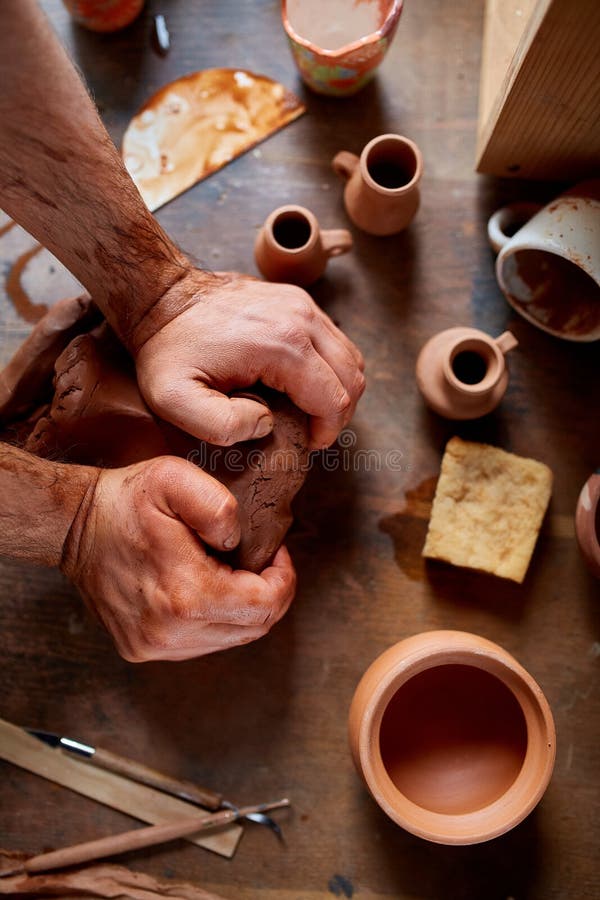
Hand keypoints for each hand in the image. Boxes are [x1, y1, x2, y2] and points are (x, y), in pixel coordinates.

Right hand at [61, 456, 294, 660]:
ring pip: (232, 640)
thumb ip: (220, 506)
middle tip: (261, 561)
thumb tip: (241, 543)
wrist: (72, 526)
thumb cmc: (125, 500)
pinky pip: (203, 643)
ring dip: (243, 608)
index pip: (267, 606)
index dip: (284, 578)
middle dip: (269, 593)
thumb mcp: (174, 478)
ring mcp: (155, 647)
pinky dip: (217, 619)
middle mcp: (171, 634)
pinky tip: (207, 589)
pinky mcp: (142, 649)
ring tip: (232, 572)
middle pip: (255, 629)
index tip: (275, 552)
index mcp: (186, 596)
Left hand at [134, 271, 364, 448]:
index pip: (334, 400)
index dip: (327, 432)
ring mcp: (302, 305)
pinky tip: (302, 383)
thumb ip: (223, 426)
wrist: (162, 298)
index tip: (308, 444)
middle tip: (312, 432)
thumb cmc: (166, 351)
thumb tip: (266, 423)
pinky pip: (334, 339)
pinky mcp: (297, 300)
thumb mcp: (176, 401)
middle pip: (351, 378)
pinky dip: (329, 367)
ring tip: (309, 411)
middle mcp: (302, 319)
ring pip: (349, 357)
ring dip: (337, 390)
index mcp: (283, 346)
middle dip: (338, 414)